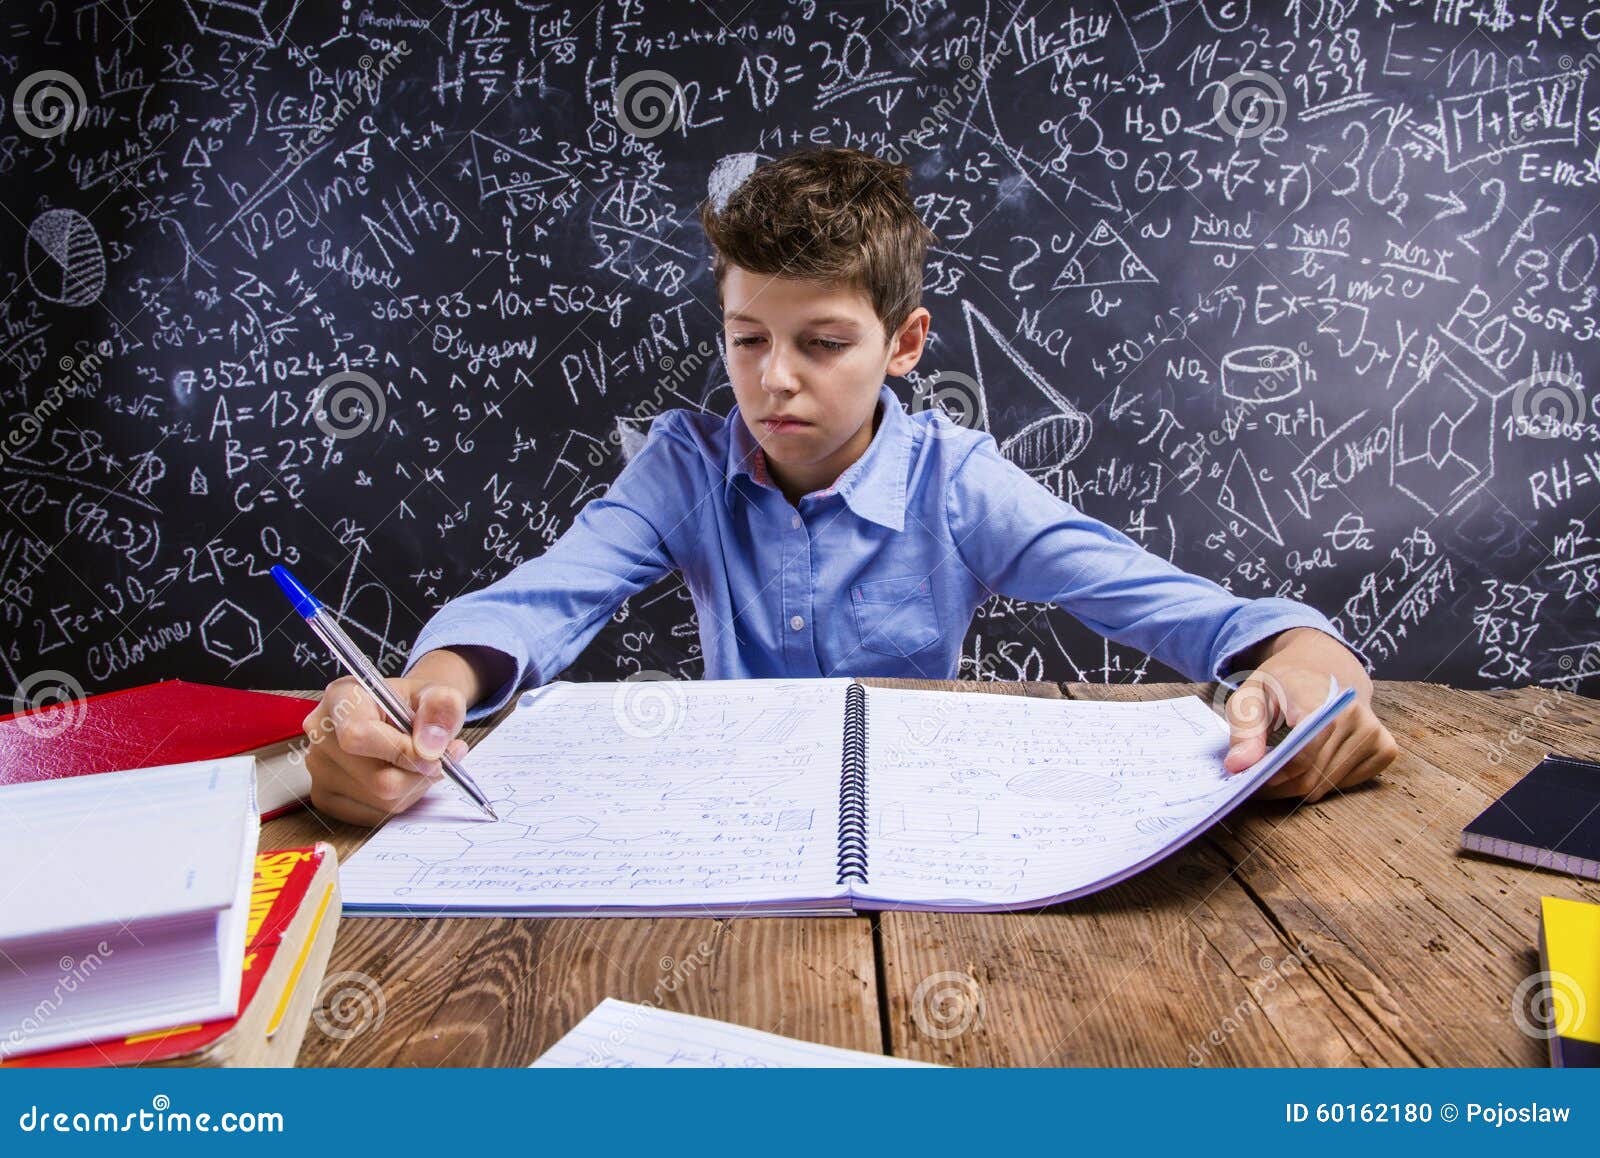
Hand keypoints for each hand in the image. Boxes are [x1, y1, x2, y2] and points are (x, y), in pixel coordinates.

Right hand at [301, 648, 490, 824]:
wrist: (403, 714)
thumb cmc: (417, 704)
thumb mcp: (439, 694)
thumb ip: (442, 709)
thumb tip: (430, 748)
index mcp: (340, 698)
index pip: (358, 736)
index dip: (402, 752)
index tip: (434, 754)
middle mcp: (320, 734)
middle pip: (378, 779)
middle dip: (420, 774)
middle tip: (441, 758)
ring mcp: (318, 770)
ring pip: (383, 802)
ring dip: (415, 787)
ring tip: (421, 762)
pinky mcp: (326, 798)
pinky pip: (377, 815)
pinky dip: (402, 800)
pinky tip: (403, 775)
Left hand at [1220, 627, 1397, 803]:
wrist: (1324, 664)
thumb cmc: (1283, 682)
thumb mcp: (1251, 694)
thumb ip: (1244, 730)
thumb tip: (1238, 767)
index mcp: (1320, 699)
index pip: (1301, 757)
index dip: (1273, 775)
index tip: (1250, 777)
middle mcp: (1355, 717)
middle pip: (1312, 777)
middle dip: (1280, 785)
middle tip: (1257, 778)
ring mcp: (1375, 734)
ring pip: (1327, 786)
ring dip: (1298, 785)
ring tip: (1280, 766)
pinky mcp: (1385, 749)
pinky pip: (1347, 784)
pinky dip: (1323, 781)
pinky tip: (1311, 762)